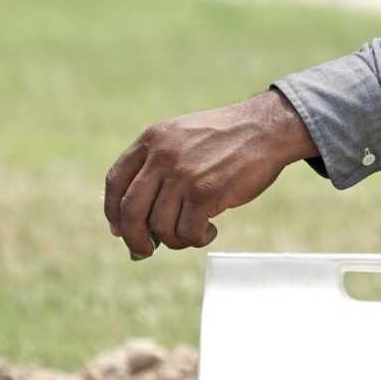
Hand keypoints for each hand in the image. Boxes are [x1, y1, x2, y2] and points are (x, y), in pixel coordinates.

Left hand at [103, 90, 315, 259]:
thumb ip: (158, 168)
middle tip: (146, 250)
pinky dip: (196, 238)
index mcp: (152, 139)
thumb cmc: (228, 139)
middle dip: (135, 239)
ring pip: (159, 226)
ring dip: (175, 239)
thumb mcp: (183, 138)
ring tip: (194, 233)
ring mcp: (183, 175)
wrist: (267, 128)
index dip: (113, 211)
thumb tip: (137, 222)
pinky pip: (187, 231)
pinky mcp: (206, 192)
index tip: (120, 229)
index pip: (115, 182)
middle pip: (130, 211)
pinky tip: (210, 230)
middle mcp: (162, 156)